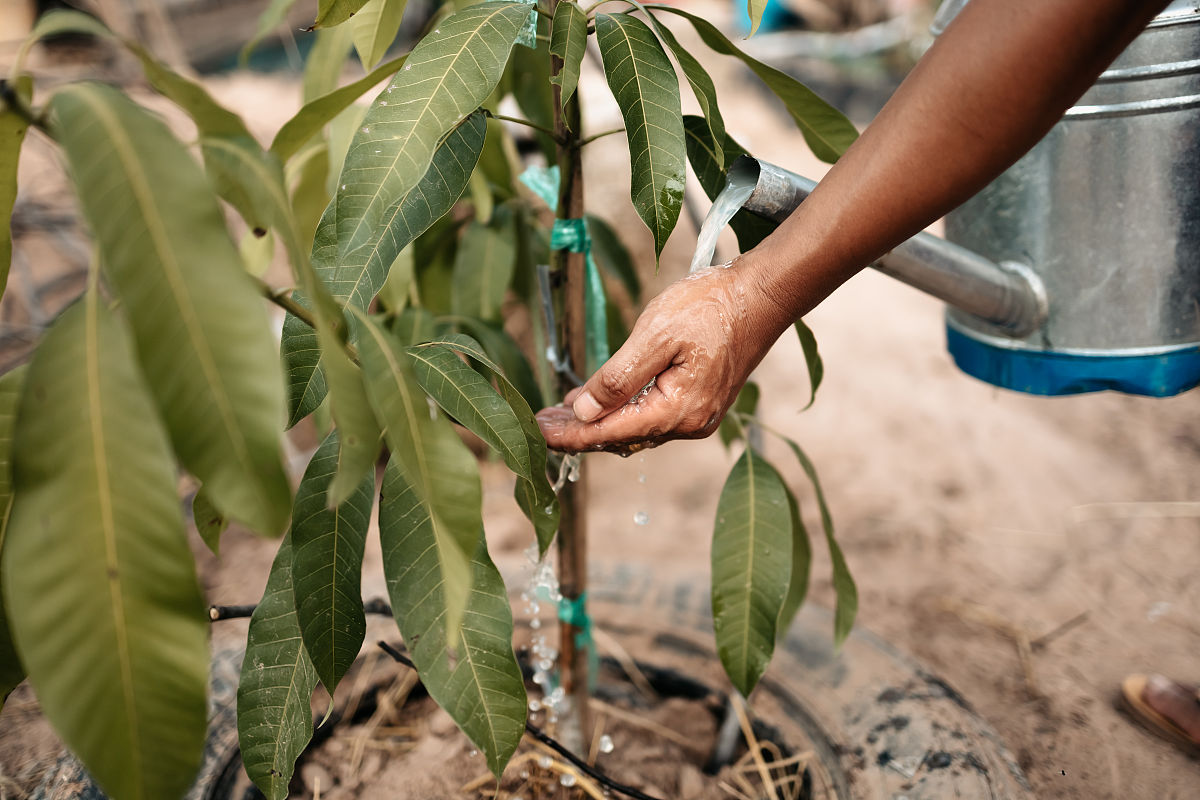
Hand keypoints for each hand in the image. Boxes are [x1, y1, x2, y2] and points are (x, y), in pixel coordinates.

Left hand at [535, 261, 786, 453]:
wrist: (762, 295)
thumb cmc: (711, 307)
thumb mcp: (656, 335)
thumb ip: (617, 378)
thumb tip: (582, 411)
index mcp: (676, 411)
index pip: (609, 433)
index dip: (569, 435)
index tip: (537, 432)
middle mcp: (688, 424)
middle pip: (621, 437)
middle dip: (578, 431)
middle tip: (538, 424)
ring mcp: (697, 416)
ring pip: (635, 428)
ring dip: (597, 423)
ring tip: (559, 416)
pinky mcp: (700, 403)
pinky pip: (651, 417)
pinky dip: (621, 413)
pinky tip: (598, 403)